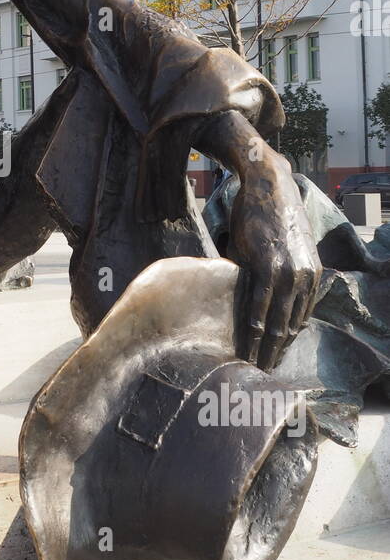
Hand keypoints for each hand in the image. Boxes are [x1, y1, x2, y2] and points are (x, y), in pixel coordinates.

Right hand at [228, 152, 321, 369]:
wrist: (269, 186)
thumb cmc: (270, 216)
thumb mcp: (284, 250)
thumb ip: (275, 276)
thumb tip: (258, 296)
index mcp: (312, 276)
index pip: (300, 320)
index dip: (286, 343)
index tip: (273, 360)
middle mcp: (305, 278)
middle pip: (290, 326)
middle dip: (276, 353)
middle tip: (263, 373)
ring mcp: (288, 272)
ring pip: (276, 320)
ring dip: (264, 347)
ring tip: (252, 365)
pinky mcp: (268, 264)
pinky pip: (260, 303)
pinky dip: (253, 326)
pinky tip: (246, 341)